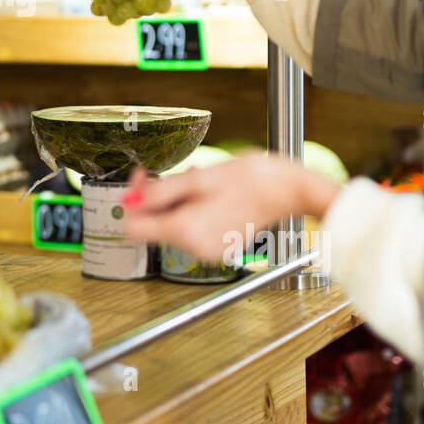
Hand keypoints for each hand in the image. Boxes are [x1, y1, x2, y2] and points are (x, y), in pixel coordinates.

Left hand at [121, 154, 341, 262]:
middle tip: (173, 173)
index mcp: (187, 230)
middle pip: (155, 226)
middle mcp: (195, 248)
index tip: (141, 180)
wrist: (292, 191)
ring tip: (198, 179)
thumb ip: (162, 191)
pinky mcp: (219, 245)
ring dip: (178, 201)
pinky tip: (209, 192)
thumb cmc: (253, 179)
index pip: (134, 228)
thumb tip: (131, 199)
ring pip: (173, 225)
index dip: (131, 202)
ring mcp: (208, 249)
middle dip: (157, 198)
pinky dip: (193, 209)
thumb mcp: (201, 177)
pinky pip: (192, 228)